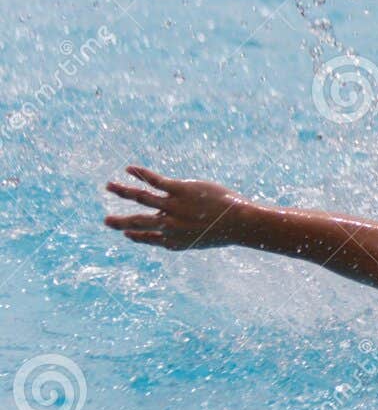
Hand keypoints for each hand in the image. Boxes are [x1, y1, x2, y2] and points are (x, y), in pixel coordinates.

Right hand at [104, 166, 250, 249]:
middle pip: (138, 222)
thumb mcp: (204, 236)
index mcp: (175, 241)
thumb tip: (172, 221)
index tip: (127, 235)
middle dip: (120, 223)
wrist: (240, 223)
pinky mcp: (180, 190)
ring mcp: (173, 207)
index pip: (149, 239)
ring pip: (141, 198)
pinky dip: (141, 174)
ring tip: (108, 186)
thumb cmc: (227, 230)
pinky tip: (129, 169)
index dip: (137, 237)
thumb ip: (186, 231)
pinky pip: (155, 181)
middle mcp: (169, 225)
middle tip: (105, 221)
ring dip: (123, 191)